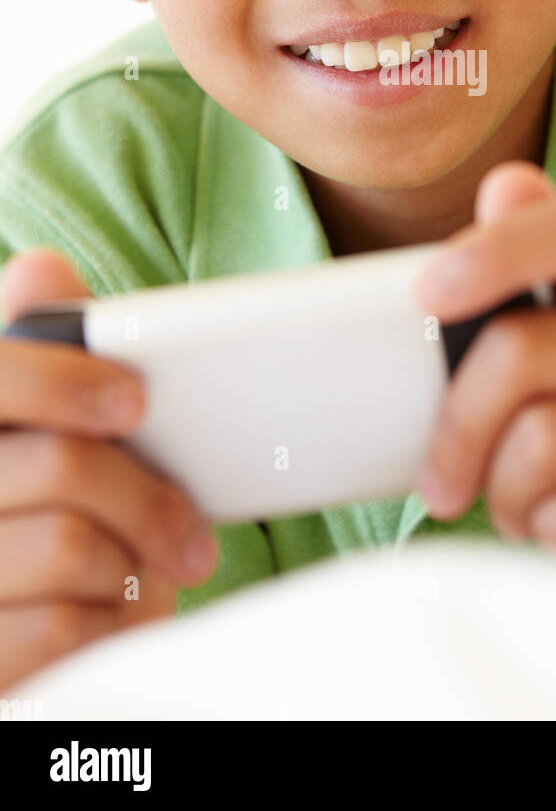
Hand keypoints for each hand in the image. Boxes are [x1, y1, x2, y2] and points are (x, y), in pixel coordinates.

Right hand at [0, 249, 218, 692]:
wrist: (20, 630)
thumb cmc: (31, 520)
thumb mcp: (27, 430)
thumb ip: (35, 352)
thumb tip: (42, 269)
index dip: (62, 382)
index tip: (133, 400)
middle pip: (60, 467)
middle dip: (146, 495)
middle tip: (192, 531)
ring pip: (72, 547)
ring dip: (135, 562)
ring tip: (147, 574)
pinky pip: (64, 628)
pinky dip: (116, 622)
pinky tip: (118, 620)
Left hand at [413, 163, 555, 555]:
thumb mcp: (541, 349)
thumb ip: (516, 272)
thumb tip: (507, 183)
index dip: (500, 249)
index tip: (425, 295)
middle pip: (522, 352)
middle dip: (458, 428)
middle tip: (445, 478)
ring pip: (545, 442)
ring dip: (503, 493)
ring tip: (519, 502)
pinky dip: (549, 533)